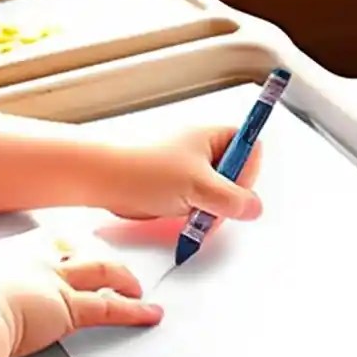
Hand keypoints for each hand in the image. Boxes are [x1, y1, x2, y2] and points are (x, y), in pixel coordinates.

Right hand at [0, 230, 162, 356]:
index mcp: (7, 251)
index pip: (47, 239)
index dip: (67, 243)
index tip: (75, 244)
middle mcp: (35, 258)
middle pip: (80, 246)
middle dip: (100, 253)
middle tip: (114, 261)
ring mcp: (55, 279)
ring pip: (101, 270)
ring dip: (123, 278)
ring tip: (136, 286)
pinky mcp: (69, 306)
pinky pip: (110, 306)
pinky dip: (134, 310)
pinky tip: (147, 313)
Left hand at [97, 126, 263, 221]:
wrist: (102, 178)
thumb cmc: (142, 169)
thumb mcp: (198, 186)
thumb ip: (232, 199)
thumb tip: (253, 207)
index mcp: (210, 136)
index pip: (249, 147)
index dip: (248, 172)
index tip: (239, 191)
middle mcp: (199, 149)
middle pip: (233, 176)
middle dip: (225, 199)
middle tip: (214, 209)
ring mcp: (185, 168)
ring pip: (214, 193)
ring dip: (207, 210)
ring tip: (192, 215)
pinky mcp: (171, 186)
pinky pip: (194, 202)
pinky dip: (191, 213)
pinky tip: (181, 219)